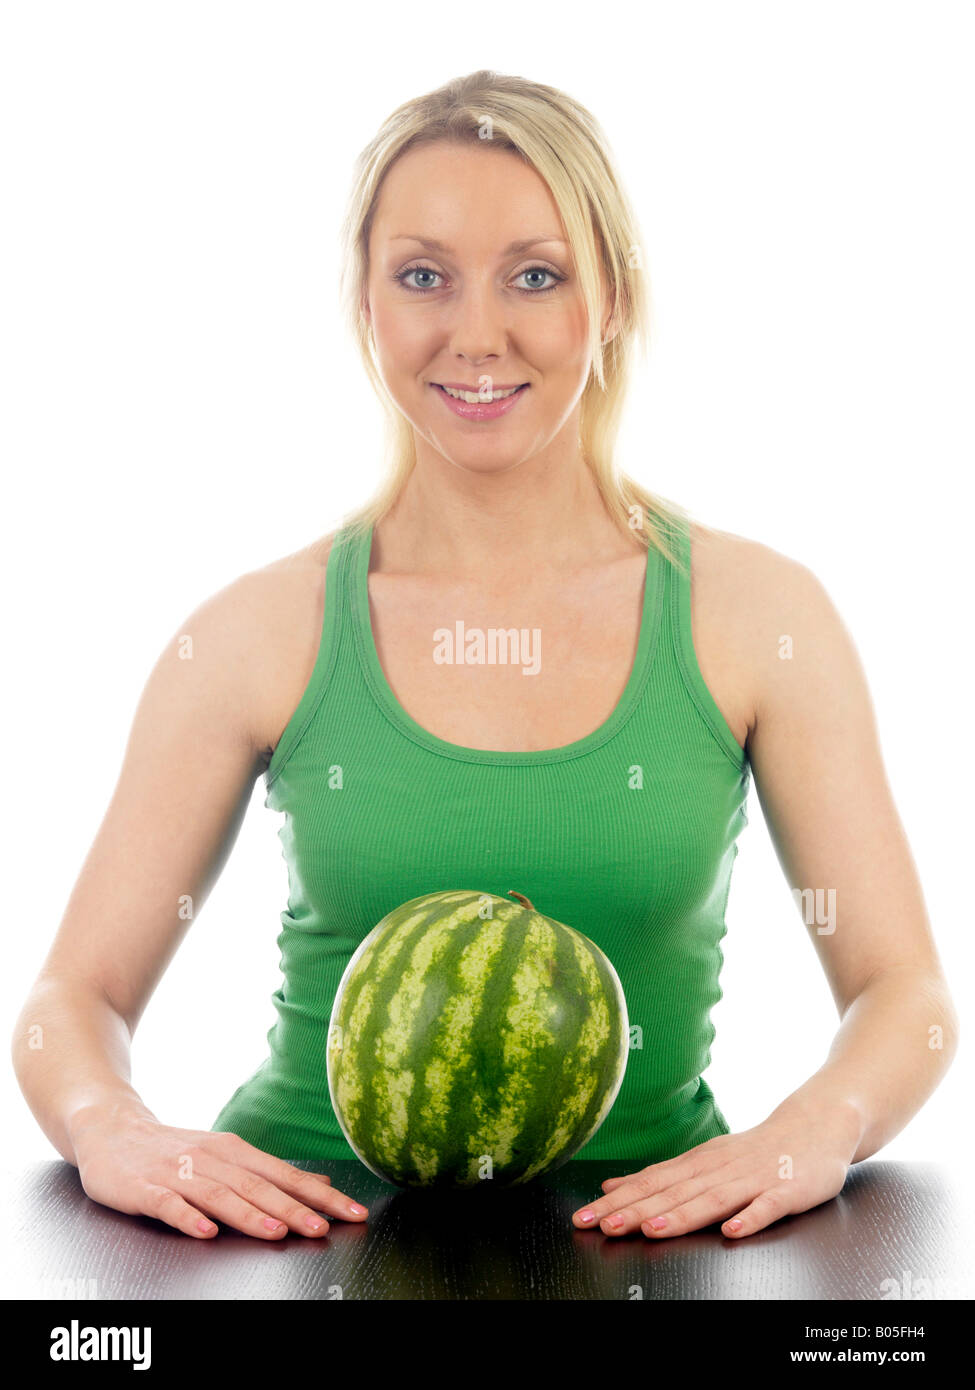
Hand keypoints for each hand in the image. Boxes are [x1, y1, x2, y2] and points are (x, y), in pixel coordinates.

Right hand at [71, 1111, 368, 1239]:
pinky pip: (169, 1205)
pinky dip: (188, 1218)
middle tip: (323, 1228)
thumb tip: (321, 1184)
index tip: (350, 1212)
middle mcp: (212, 1158)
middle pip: (258, 1186)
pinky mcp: (145, 1189)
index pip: (285, 1175)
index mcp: (235, 1151)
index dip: (319, 1196)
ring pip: (219, 1195)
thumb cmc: (174, 1150)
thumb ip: (270, 1173)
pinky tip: (205, 1231)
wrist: (112, 1130)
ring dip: (249, 1214)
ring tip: (276, 1232)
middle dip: (293, 1209)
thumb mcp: (227, 1155)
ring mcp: (178, 1173)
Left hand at [571, 1101, 861, 1239]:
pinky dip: (750, 1218)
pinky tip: (733, 1231)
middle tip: (603, 1226)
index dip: (616, 1201)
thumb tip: (610, 1187)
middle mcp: (719, 1169)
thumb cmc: (753, 1150)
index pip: (650, 1183)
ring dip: (683, 1214)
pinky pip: (768, 1206)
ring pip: (713, 1199)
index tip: (585, 1217)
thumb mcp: (702, 1159)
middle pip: (673, 1192)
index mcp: (697, 1163)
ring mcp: (753, 1179)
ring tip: (654, 1230)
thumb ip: (660, 1177)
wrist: (814, 1124)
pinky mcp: (786, 1191)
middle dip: (636, 1211)